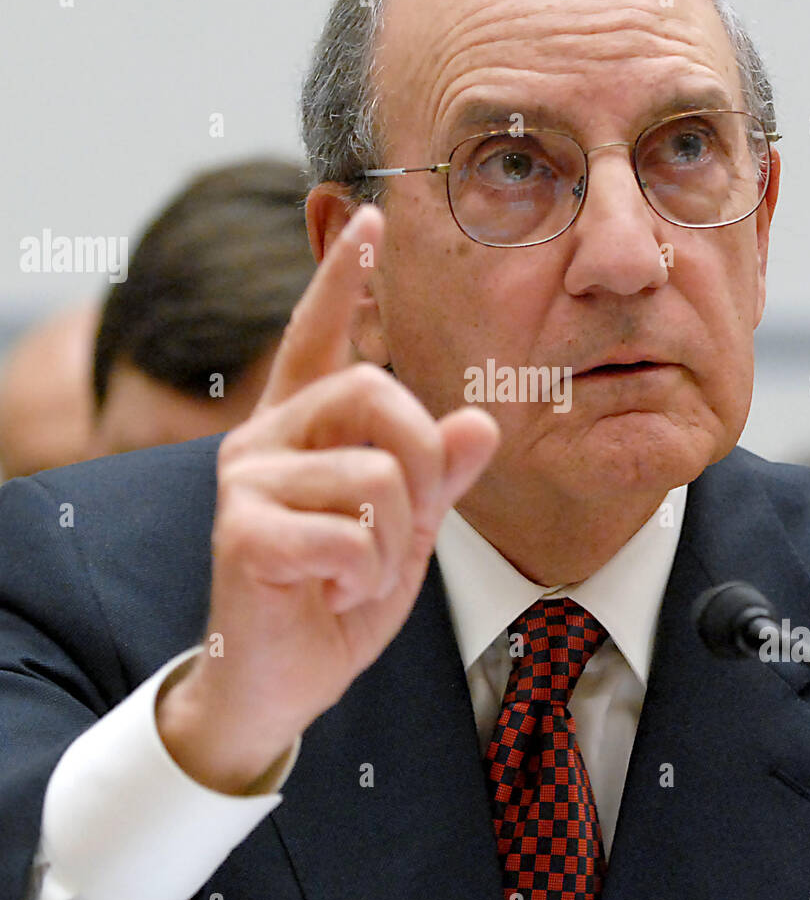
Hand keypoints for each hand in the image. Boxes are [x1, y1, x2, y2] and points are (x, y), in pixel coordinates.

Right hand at [156, 205, 498, 792]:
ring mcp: (246, 480)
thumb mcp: (405, 531)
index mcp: (303, 427)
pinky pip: (350, 534)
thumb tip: (479, 421)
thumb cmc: (337, 595)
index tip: (366, 216)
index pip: (316, 334)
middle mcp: (264, 436)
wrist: (278, 683)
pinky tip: (331, 595)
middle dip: (422, 464)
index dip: (341, 277)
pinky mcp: (240, 531)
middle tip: (407, 527)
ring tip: (360, 575)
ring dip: (395, 544)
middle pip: (377, 394)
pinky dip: (364, 578)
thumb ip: (438, 475)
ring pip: (375, 473)